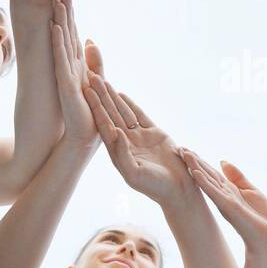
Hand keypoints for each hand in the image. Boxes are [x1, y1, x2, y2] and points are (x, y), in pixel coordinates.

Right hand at [50, 0, 104, 149]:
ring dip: (60, 21)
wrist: (83, 137)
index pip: (72, 36)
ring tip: (57, 0)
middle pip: (66, 34)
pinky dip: (58, 43)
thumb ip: (95, 61)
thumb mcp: (97, 80)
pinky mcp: (66, 84)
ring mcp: (66, 74)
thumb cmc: (90, 112)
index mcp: (76, 66)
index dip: (70, 17)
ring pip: (62, 42)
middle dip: (64, 12)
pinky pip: (61, 59)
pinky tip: (55, 27)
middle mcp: (69, 67)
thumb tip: (90, 40)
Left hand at [83, 74, 190, 204]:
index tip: (87, 92)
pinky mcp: (154, 135)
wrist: (178, 189)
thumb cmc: (155, 186)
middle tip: (91, 77)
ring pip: (124, 113)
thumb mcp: (135, 174)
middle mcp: (126, 143)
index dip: (96, 108)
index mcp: (118, 152)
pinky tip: (121, 94)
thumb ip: (123, 154)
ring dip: (113, 97)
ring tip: (103, 81)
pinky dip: (131, 105)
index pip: (104, 125)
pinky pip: (140, 116)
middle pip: (111, 114)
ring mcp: (139, 138)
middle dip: (101, 96)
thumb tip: (115, 132)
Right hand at [177, 149, 266, 250]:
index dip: (198, 160)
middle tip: (178, 147)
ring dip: (195, 167)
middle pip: (204, 174)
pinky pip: (214, 193)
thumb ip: (236, 176)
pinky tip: (195, 172)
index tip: (185, 149)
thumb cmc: (260, 216)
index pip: (209, 172)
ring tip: (184, 154)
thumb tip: (222, 161)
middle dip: (192, 160)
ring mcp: (223, 201)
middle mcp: (221, 194)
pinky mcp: (229, 207)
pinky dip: (204, 182)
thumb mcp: (250, 190)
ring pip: (206, 180)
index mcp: (226, 189)